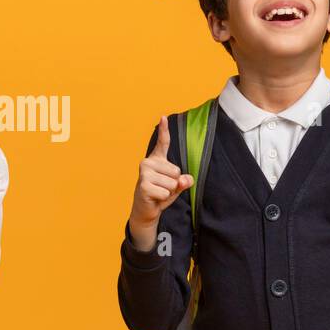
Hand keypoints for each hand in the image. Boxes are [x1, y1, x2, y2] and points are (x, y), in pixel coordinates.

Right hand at [128, 115, 193, 248]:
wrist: (145, 211)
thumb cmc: (160, 195)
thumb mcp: (176, 187)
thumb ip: (183, 181)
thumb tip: (185, 180)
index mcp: (156, 160)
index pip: (162, 143)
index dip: (164, 130)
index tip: (164, 117)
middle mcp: (147, 162)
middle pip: (176, 171)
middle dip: (174, 184)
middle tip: (162, 189)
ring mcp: (144, 173)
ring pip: (172, 183)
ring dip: (169, 192)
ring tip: (158, 193)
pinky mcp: (144, 185)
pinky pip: (166, 192)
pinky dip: (164, 199)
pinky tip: (154, 198)